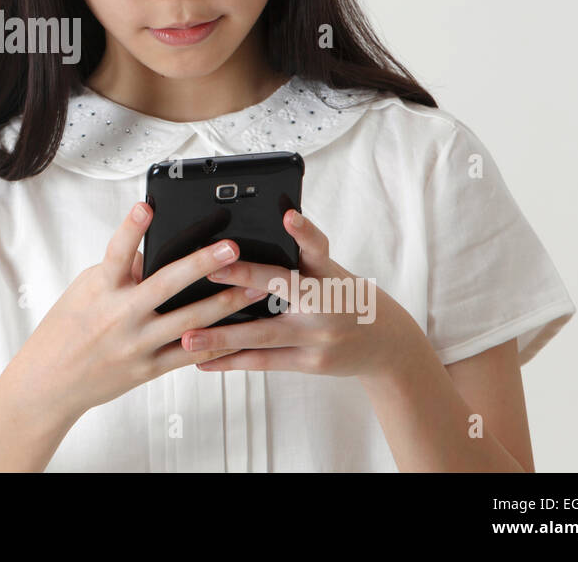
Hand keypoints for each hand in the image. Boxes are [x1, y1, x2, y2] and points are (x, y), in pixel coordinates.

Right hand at [5, 202, 266, 421]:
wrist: (50, 381)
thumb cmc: (66, 329)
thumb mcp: (86, 290)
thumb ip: (121, 271)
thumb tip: (152, 250)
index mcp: (101, 289)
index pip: (117, 253)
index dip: (131, 228)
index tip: (147, 205)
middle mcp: (120, 315)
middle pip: (165, 285)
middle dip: (201, 265)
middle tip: (230, 248)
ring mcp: (136, 344)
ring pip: (189, 322)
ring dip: (225, 303)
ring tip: (255, 289)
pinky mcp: (148, 369)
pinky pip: (189, 355)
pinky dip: (217, 343)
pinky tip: (241, 334)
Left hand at [181, 209, 414, 379]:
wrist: (389, 345)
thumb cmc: (347, 298)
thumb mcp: (332, 273)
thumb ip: (298, 260)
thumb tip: (245, 242)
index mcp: (329, 272)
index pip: (317, 247)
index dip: (304, 231)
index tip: (287, 215)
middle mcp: (325, 302)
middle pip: (283, 287)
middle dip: (244, 278)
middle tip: (210, 270)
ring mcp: (318, 335)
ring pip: (264, 334)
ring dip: (222, 336)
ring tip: (188, 337)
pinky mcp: (311, 363)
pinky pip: (265, 362)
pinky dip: (232, 361)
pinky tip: (203, 362)